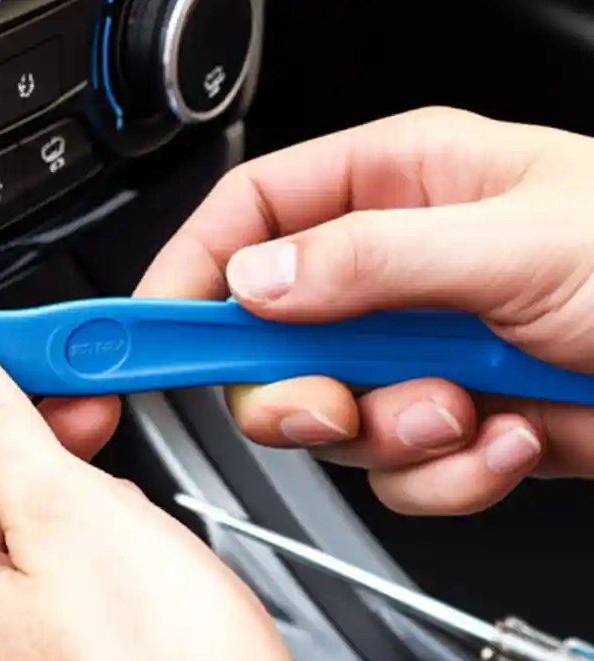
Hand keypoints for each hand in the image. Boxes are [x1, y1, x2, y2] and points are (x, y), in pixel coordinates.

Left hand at [0, 325, 308, 660]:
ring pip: (65, 565)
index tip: (69, 392)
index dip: (11, 421)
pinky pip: (103, 618)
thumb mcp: (70, 518)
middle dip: (75, 493)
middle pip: (10, 517)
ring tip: (161, 575)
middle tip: (123, 502)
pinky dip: (140, 598)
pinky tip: (177, 615)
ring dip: (115, 544)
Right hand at [134, 106, 593, 513]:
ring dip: (393, 435)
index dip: (188, 273)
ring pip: (330, 415)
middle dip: (295, 387)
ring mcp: (421, 353)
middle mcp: (394, 271)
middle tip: (327, 402)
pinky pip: (397, 470)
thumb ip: (366, 259)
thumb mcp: (514, 242)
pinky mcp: (454, 423)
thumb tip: (251, 282)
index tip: (147, 330)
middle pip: (269, 336)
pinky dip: (446, 475)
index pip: (248, 217)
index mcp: (398, 186)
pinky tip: (506, 440)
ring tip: (466, 413)